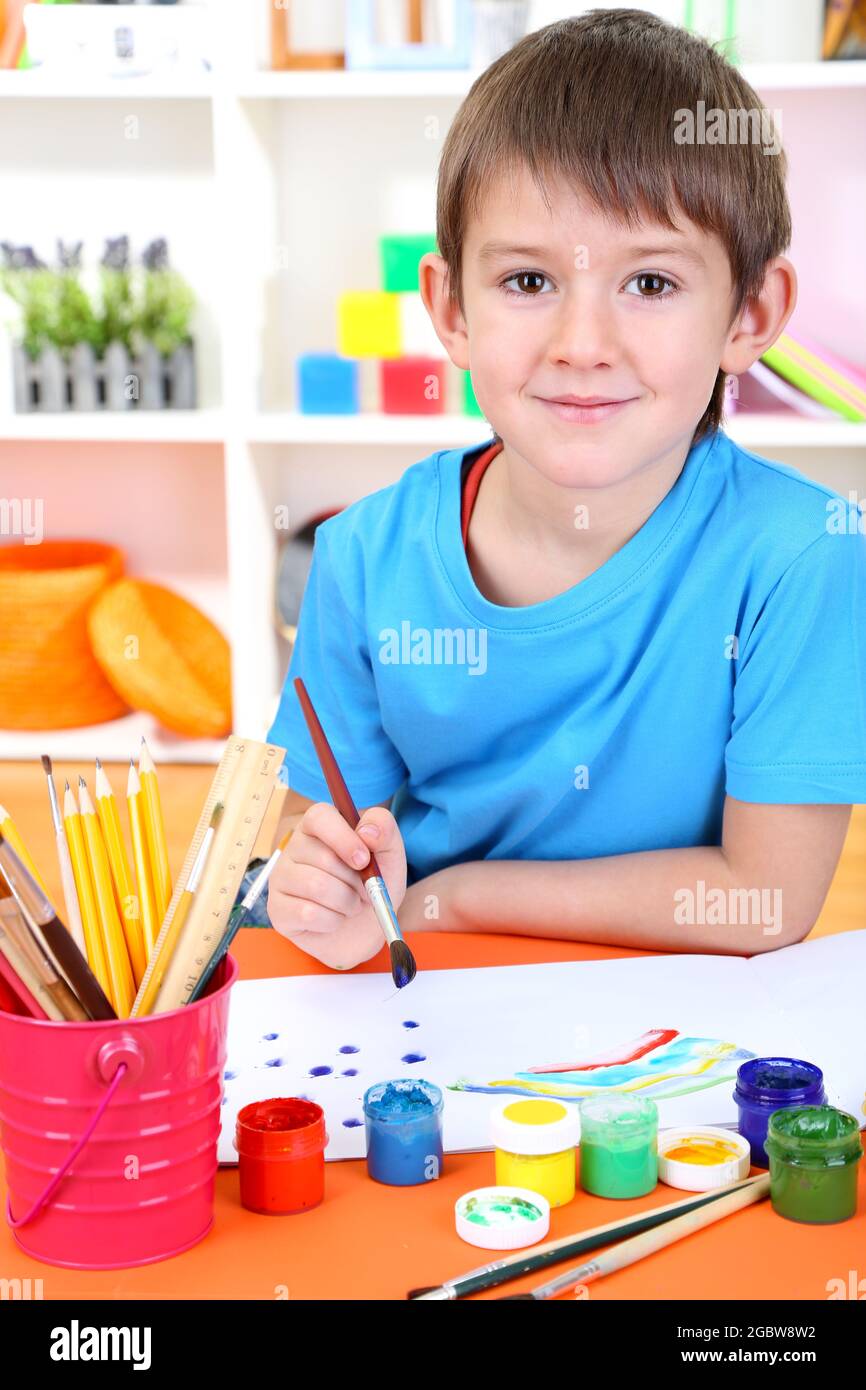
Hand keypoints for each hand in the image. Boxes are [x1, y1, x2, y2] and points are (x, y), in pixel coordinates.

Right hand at [267, 802, 406, 969]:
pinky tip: (332, 919)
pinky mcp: (277, 908)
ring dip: (346, 903)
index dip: (343, 837)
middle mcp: (294, 848)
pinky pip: (308, 913)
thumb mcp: (389, 857)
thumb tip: (367, 831)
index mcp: (319, 827)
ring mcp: (281, 877)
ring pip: (316, 886)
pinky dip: (332, 921)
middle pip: (324, 858)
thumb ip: (385, 831)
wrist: (365, 930)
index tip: (364, 860)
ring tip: (350, 905)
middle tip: (362, 890)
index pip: (319, 816)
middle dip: (354, 881)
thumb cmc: (373, 887)